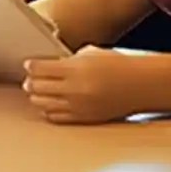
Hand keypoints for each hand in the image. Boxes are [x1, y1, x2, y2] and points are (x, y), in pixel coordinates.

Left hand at [23, 46, 141, 123]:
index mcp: (75, 69)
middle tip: (30, 79)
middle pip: (36, 87)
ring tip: (39, 92)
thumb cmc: (117, 65)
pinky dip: (48, 110)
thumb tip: (50, 64)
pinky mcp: (83, 118)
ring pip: (41, 103)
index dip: (30, 66)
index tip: (29, 65)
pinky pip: (55, 116)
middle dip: (30, 82)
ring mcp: (78, 105)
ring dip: (37, 96)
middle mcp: (73, 88)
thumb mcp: (91, 53)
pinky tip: (51, 104)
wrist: (141, 85)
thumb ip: (69, 59)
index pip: (38, 69)